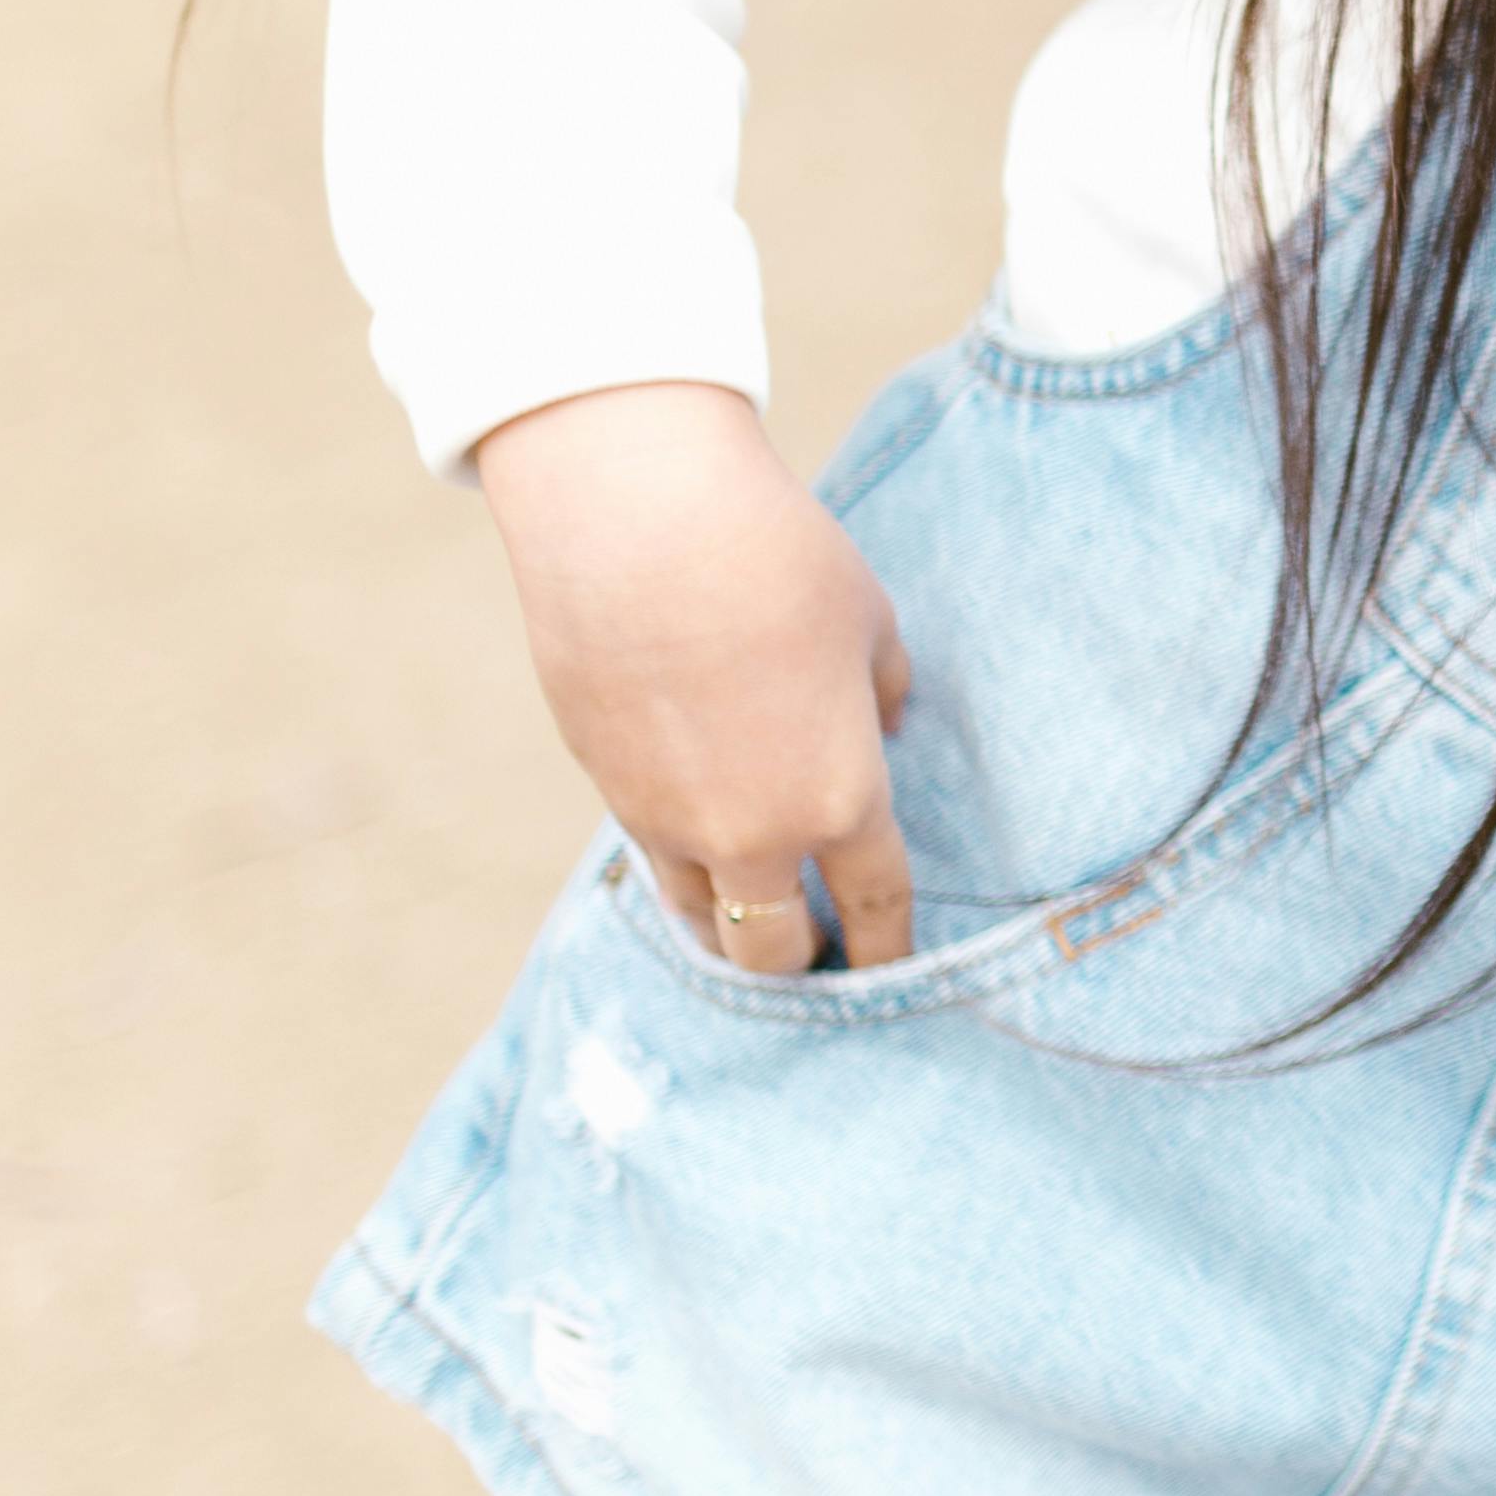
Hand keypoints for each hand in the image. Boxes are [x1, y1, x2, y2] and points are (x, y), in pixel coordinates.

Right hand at [476, 380, 912, 976]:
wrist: (638, 524)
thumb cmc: (778, 562)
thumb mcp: (869, 626)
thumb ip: (880, 695)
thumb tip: (880, 726)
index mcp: (839, 799)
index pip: (876, 906)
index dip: (887, 949)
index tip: (893, 971)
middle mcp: (749, 832)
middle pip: (774, 948)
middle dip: (801, 962)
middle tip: (817, 958)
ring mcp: (664, 819)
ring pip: (698, 918)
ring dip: (728, 931)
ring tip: (751, 929)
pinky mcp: (603, 786)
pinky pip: (650, 856)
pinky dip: (678, 870)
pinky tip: (693, 856)